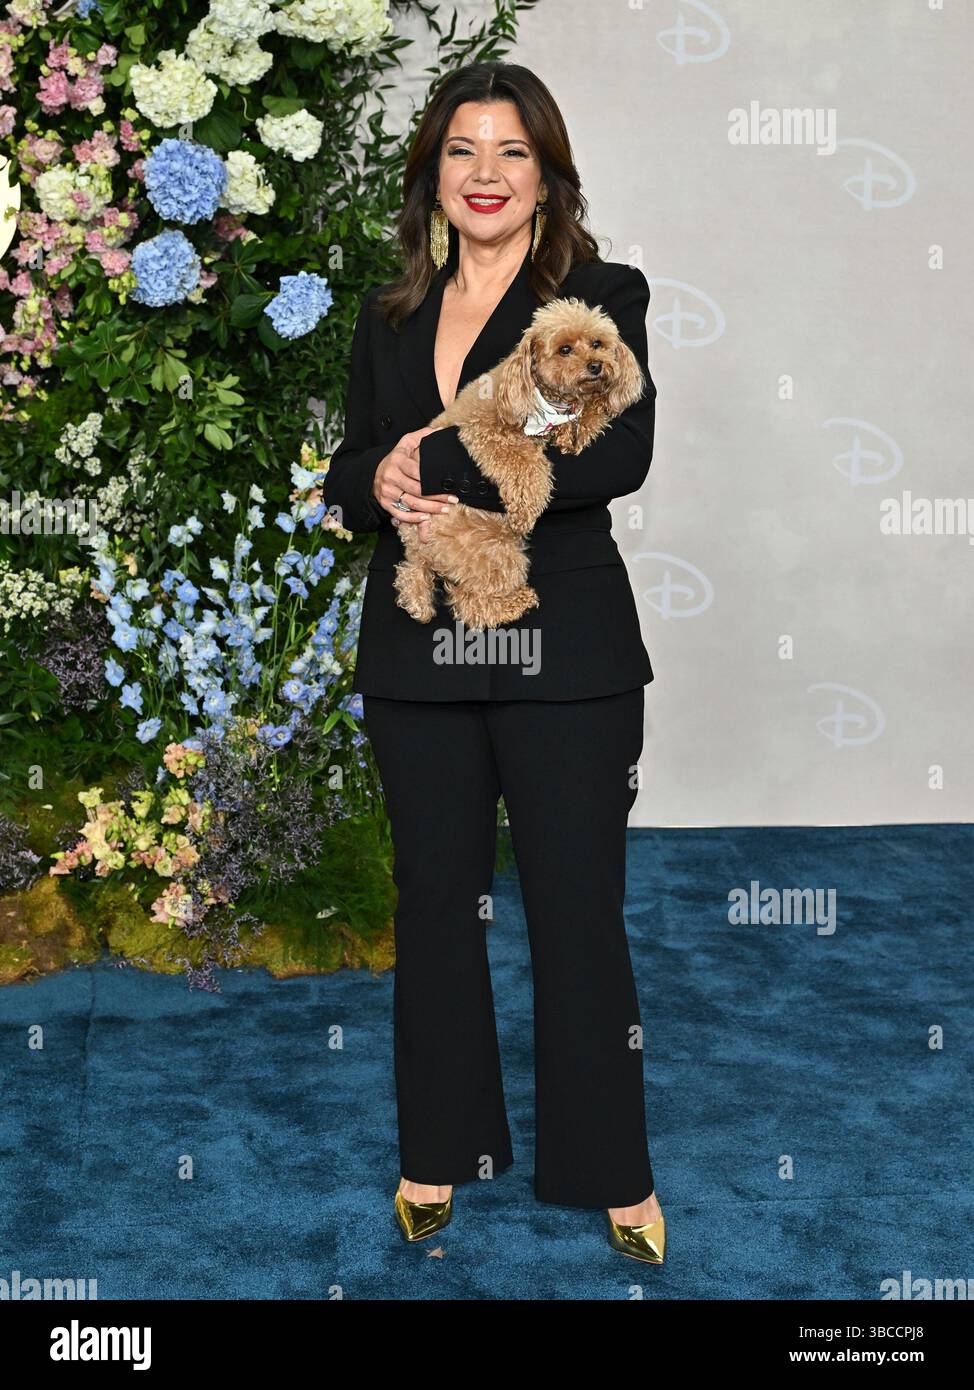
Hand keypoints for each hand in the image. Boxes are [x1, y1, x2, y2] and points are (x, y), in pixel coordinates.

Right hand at [374, 426, 454, 542]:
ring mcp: (387, 491)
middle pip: (417, 490)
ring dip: (430, 509)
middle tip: (452, 500)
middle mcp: (390, 476)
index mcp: (397, 460)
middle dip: (437, 497)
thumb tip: (440, 431)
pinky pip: (401, 514)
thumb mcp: (406, 443)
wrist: (376, 473)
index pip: (417, 471)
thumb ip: (423, 435)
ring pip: (411, 503)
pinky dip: (414, 518)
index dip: (433, 480)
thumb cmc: (397, 459)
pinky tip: (427, 518)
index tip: (448, 485)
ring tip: (445, 509)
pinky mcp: (386, 503)